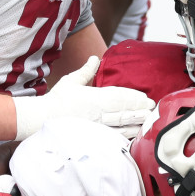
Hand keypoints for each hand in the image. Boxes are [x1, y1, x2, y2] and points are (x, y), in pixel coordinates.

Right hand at [13, 56, 154, 140]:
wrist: (42, 120)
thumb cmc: (56, 101)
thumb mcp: (71, 82)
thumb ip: (86, 71)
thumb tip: (95, 58)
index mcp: (94, 99)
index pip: (119, 97)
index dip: (134, 98)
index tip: (145, 97)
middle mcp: (98, 114)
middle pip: (124, 112)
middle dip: (140, 110)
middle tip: (152, 108)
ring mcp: (97, 127)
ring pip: (122, 125)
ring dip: (137, 122)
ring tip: (149, 119)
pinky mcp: (94, 137)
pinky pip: (114, 137)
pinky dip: (127, 135)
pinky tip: (136, 134)